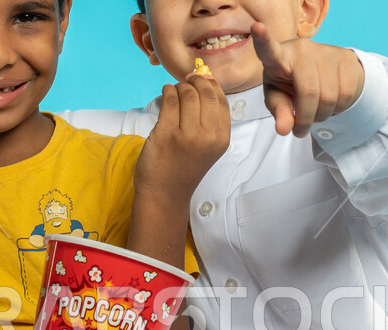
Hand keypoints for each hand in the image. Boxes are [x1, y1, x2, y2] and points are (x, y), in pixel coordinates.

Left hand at [136, 74, 230, 198]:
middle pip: (205, 93)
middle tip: (186, 81)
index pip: (221, 100)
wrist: (165, 193)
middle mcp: (208, 136)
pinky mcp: (166, 133)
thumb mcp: (208, 146)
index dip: (211, 84)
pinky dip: (167, 91)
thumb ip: (210, 119)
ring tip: (174, 90)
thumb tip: (205, 79)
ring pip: (187, 93)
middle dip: (195, 81)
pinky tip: (166, 93)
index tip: (201, 79)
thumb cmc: (184, 167)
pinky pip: (169, 100)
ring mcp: (187, 135)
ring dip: (179, 86)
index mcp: (221, 138)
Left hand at [251, 22, 365, 137]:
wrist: (325, 73)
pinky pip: (346, 95)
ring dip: (322, 116)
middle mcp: (302, 49)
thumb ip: (279, 112)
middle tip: (300, 130)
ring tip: (315, 114)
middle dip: (306, 119)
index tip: (256, 28)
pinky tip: (330, 104)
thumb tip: (284, 129)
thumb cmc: (292, 85)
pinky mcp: (346, 58)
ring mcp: (326, 51)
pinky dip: (338, 109)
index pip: (268, 49)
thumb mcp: (279, 98)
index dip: (262, 39)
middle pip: (309, 92)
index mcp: (278, 57)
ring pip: (330, 97)